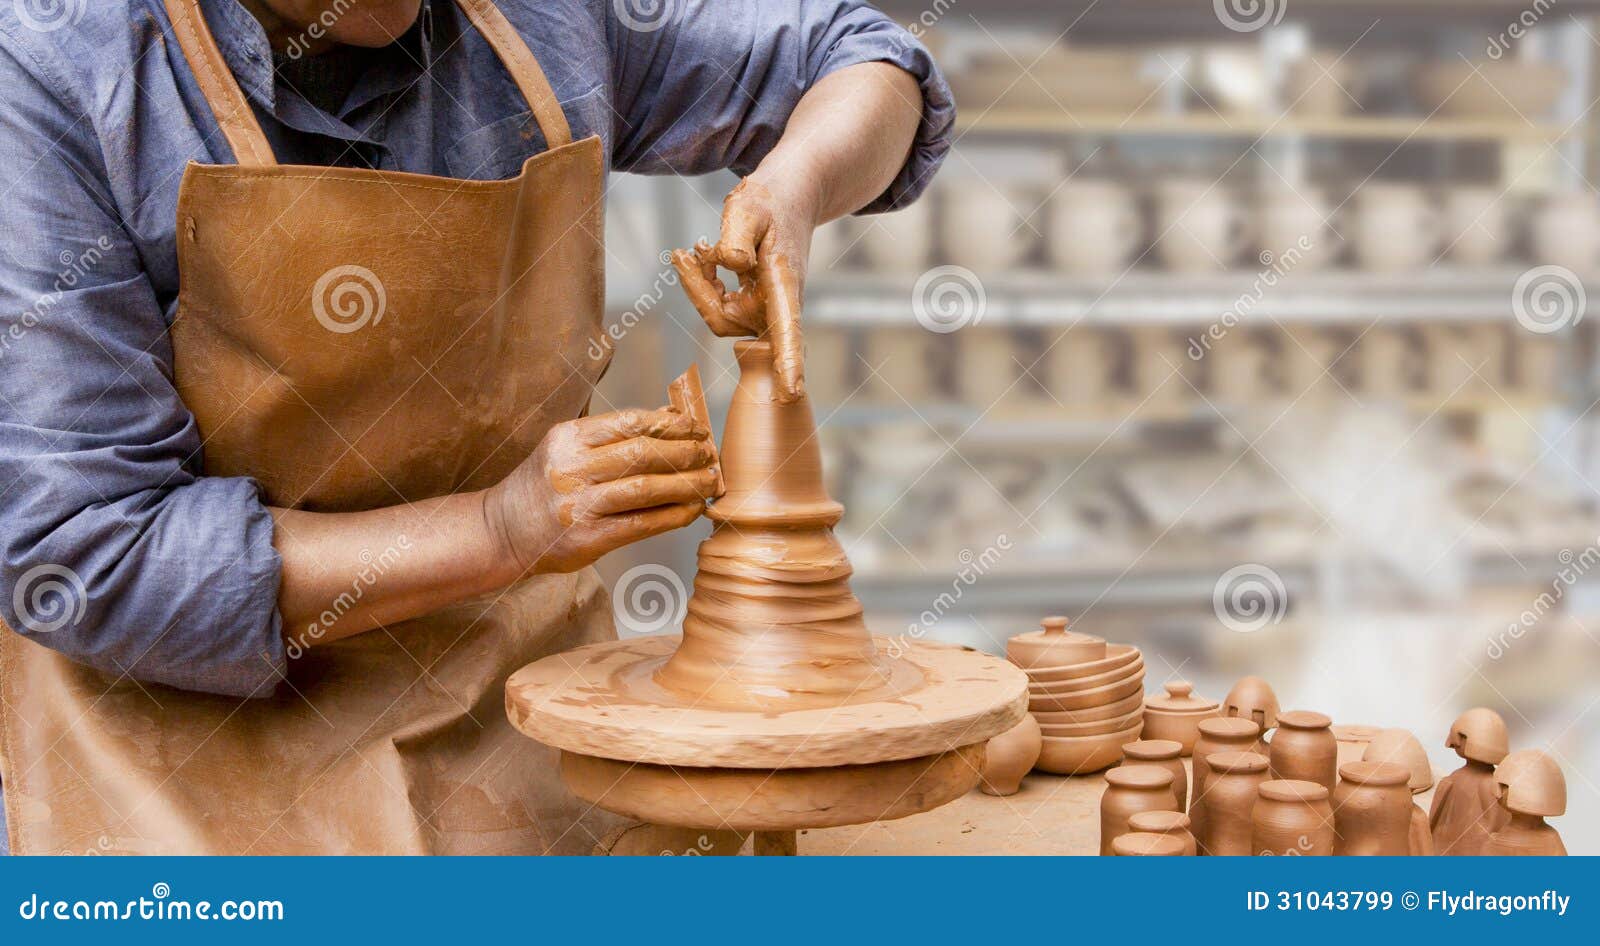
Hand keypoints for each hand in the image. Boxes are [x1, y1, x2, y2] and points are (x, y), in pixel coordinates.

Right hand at [485, 408, 718, 573]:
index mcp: (567, 439)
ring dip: (687, 484)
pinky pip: (642, 523)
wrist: (501, 531)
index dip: (671, 424)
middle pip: (642, 453)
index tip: (696, 427)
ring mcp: (578, 505)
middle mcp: (571, 469)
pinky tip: (692, 511)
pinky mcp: (587, 538)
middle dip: (685, 452)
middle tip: (709, 454)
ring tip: (709, 481)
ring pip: (646, 488)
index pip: (629, 422)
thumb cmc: (542, 487)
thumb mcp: (564, 449)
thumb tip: (667, 419)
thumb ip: (609, 436)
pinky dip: (673, 516)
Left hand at [671, 177, 815, 401]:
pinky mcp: (753, 304)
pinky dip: (704, 284)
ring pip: (719, 314)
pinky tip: (701, 256)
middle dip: (698, 290)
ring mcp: (764, 308)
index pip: (786, 329)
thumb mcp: (747, 209)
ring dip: (699, 285)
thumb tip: (730, 265)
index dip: (788, 361)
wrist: (787, 199)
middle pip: (725, 320)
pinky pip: (719, 307)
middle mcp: (777, 304)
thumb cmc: (770, 203)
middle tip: (682, 252)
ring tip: (693, 249)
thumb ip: (737, 235)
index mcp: (784, 285)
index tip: (792, 391)